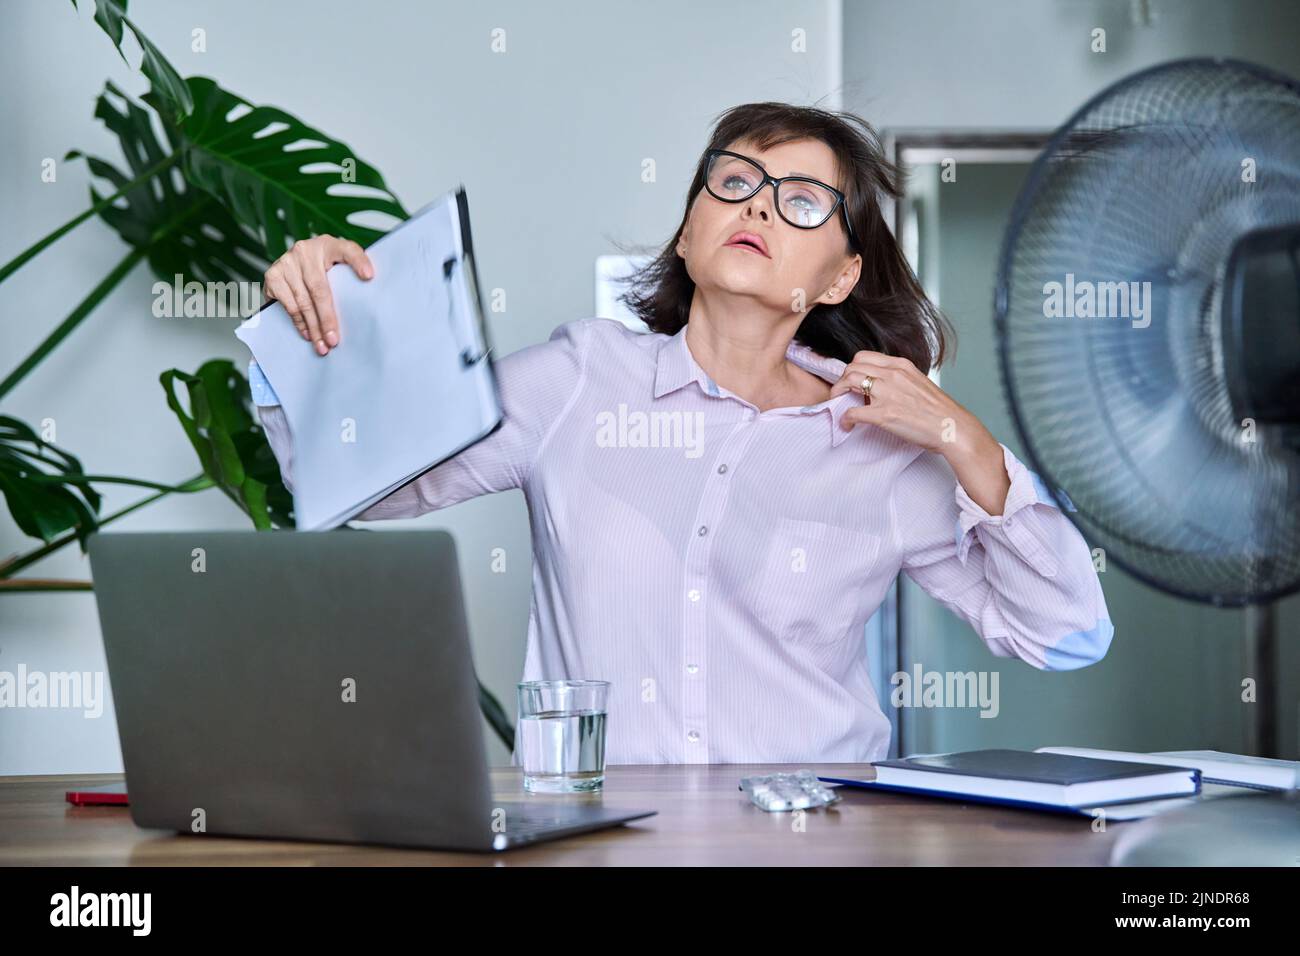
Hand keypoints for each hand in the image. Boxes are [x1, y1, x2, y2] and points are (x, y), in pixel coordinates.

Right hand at [262, 234, 373, 354]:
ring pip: (302, 302)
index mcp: (328, 244)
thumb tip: (369, 286)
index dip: (359, 262)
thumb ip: (353, 272)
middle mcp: (305, 250)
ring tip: (322, 345)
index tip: (369, 276)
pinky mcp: (272, 275)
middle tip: (334, 340)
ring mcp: (286, 262)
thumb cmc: (325, 266)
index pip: (347, 250)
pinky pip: (288, 305)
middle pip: (319, 290)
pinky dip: (299, 322)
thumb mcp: (341, 263)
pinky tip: (307, 333)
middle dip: (327, 318)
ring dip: (313, 327)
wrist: (298, 260)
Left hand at [829, 350, 1010, 513]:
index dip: (852, 369)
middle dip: (842, 380)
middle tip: (842, 394)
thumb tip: (880, 386)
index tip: (851, 382)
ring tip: (841, 405)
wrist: (953, 427)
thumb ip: (899, 380)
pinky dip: (845, 418)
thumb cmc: (938, 411)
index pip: (864, 357)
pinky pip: (852, 412)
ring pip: (848, 381)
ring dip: (838, 393)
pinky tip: (848, 425)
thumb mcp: (918, 383)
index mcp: (901, 365)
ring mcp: (888, 393)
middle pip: (852, 366)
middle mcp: (893, 374)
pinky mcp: (885, 414)